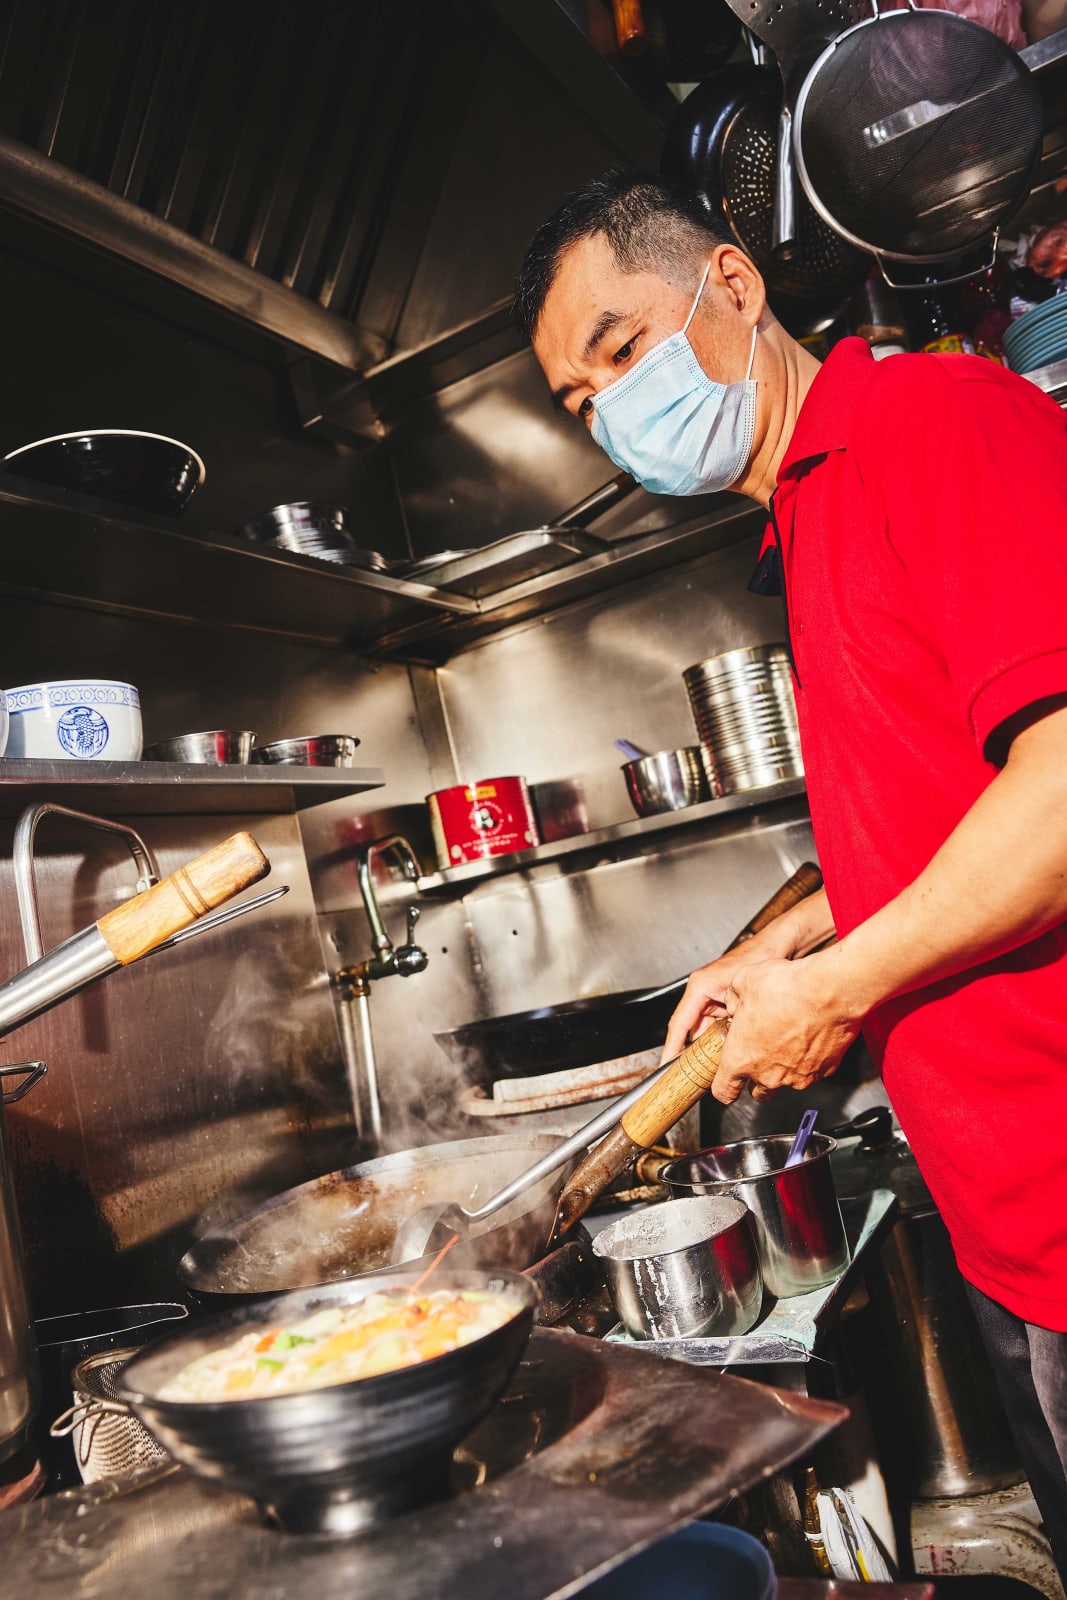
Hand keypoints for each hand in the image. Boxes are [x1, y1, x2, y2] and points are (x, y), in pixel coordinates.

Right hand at [661, 920, 809, 1065]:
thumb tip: (731, 1050)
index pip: (678, 1024)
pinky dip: (722, 1041)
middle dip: (690, 1054)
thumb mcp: (743, 993)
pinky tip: (729, 1055)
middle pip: (690, 1031)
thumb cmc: (761, 957)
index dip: (672, 1048)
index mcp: (699, 988)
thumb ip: (733, 1020)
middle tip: (690, 1077)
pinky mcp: (726, 1002)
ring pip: (705, 1032)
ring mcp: (714, 998)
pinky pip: (718, 1027)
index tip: (666, 1066)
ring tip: (711, 1071)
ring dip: (709, 1049)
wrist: (782, 944)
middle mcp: (703, 993)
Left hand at [713, 953, 861, 1104]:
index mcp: (741, 1059)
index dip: (723, 1087)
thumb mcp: (741, 982)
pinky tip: (809, 1037)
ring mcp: (797, 1077)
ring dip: (784, 1067)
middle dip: (755, 1079)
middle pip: (757, 1093)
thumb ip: (732, 1000)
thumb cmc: (783, 987)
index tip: (726, 1082)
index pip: (723, 1091)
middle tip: (759, 1055)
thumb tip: (735, 1005)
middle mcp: (768, 1075)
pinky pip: (811, 1071)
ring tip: (788, 1039)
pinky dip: (809, 1060)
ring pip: (786, 1082)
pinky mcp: (823, 1071)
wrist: (827, 991)